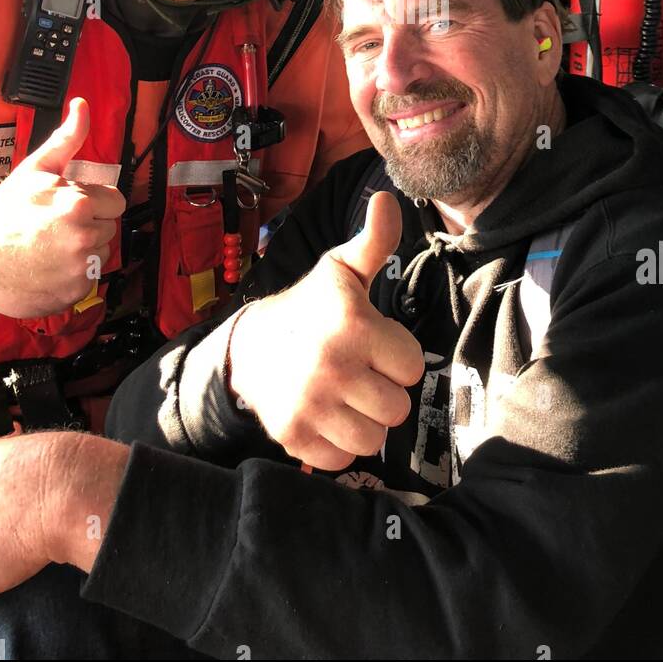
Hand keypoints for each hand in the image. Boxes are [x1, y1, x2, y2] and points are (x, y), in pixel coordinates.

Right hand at [0, 98, 126, 316]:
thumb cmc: (3, 213)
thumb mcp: (34, 169)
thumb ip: (67, 139)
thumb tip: (82, 106)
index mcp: (79, 203)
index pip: (115, 201)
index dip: (94, 202)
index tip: (71, 205)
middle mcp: (84, 236)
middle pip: (109, 227)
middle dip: (89, 224)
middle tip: (56, 225)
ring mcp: (80, 267)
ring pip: (101, 252)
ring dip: (83, 250)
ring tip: (51, 246)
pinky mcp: (74, 292)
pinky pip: (89, 277)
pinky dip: (74, 274)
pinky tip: (50, 266)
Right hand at [229, 192, 424, 470]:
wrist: (249, 344)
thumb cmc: (311, 306)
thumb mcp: (342, 269)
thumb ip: (375, 241)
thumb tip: (388, 199)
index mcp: (354, 326)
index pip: (413, 366)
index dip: (397, 356)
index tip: (375, 345)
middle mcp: (332, 367)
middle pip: (397, 408)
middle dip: (384, 391)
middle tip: (360, 373)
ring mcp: (310, 406)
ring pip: (374, 440)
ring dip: (365, 422)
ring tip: (347, 396)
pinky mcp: (293, 437)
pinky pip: (343, 462)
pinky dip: (338, 445)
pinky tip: (327, 417)